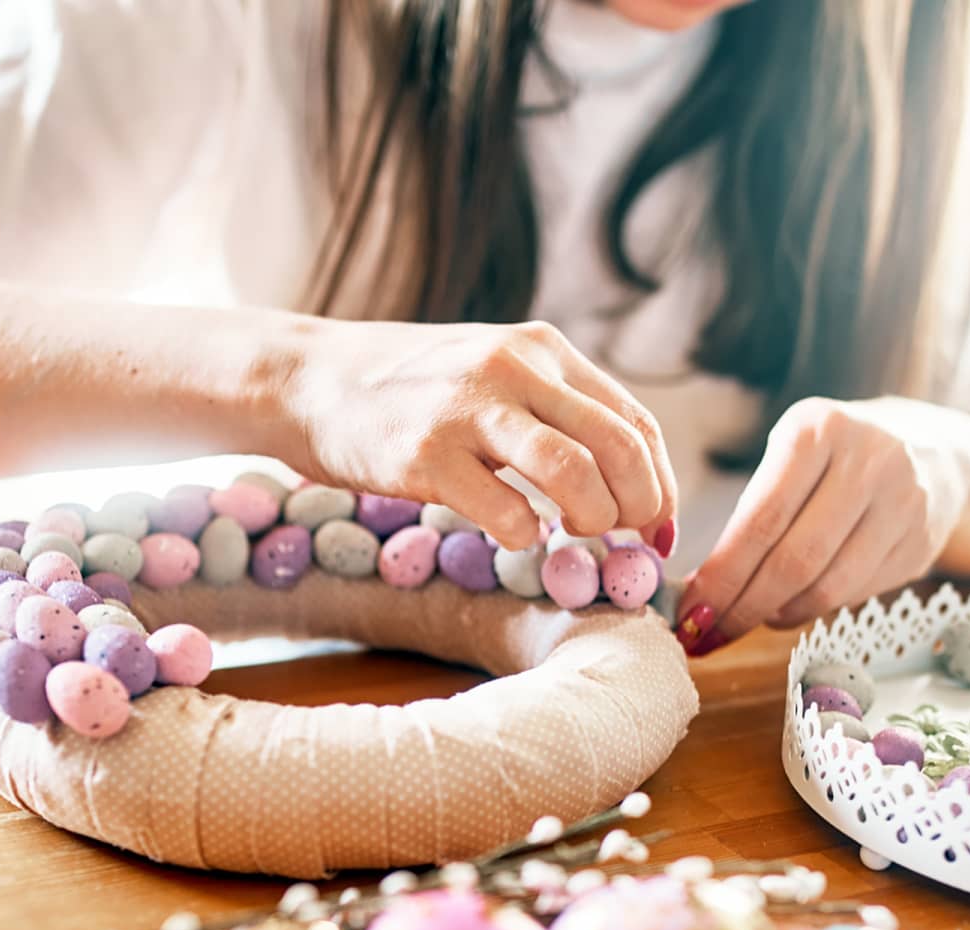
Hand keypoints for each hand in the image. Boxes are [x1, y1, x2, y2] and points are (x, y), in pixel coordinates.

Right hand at [281, 317, 676, 550]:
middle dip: (639, 507)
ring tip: (575, 536)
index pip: (634, 421)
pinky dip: (525, 537)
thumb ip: (551, 410)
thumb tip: (618, 479)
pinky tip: (516, 534)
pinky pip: (506, 512)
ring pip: (574, 474)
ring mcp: (470, 411)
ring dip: (591, 521)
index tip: (657, 526)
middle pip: (619, 448)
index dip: (659, 482)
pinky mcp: (427, 456)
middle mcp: (515, 369)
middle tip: (625, 539)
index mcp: (543, 349)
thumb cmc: (407, 388)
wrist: (309, 379)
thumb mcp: (491, 372)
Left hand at [674, 397, 969, 653]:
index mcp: (817, 429)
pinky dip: (812, 611)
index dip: (721, 577)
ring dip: (776, 615)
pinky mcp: (920, 541)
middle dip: (742, 608)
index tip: (689, 614)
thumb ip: (748, 515)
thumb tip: (696, 593)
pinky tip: (789, 608)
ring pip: (827, 587)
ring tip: (748, 620)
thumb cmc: (832, 462)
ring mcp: (903, 502)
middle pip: (793, 561)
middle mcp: (868, 460)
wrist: (930, 453)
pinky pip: (855, 595)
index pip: (760, 521)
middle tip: (706, 633)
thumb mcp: (790, 457)